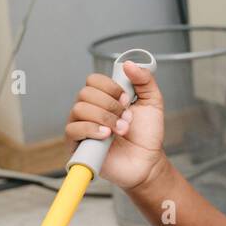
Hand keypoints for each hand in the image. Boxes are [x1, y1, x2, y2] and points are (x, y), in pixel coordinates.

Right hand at [64, 60, 165, 190]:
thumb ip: (144, 80)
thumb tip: (128, 64)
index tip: (127, 99)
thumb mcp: (153, 102)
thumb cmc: (147, 135)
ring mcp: (82, 127)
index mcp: (103, 98)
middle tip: (126, 117)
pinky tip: (106, 135)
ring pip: (79, 109)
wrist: (148, 161)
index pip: (93, 80)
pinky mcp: (77, 145)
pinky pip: (72, 130)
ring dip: (104, 117)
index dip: (110, 87)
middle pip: (85, 93)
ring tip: (121, 129)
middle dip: (110, 104)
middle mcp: (89, 110)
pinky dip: (91, 129)